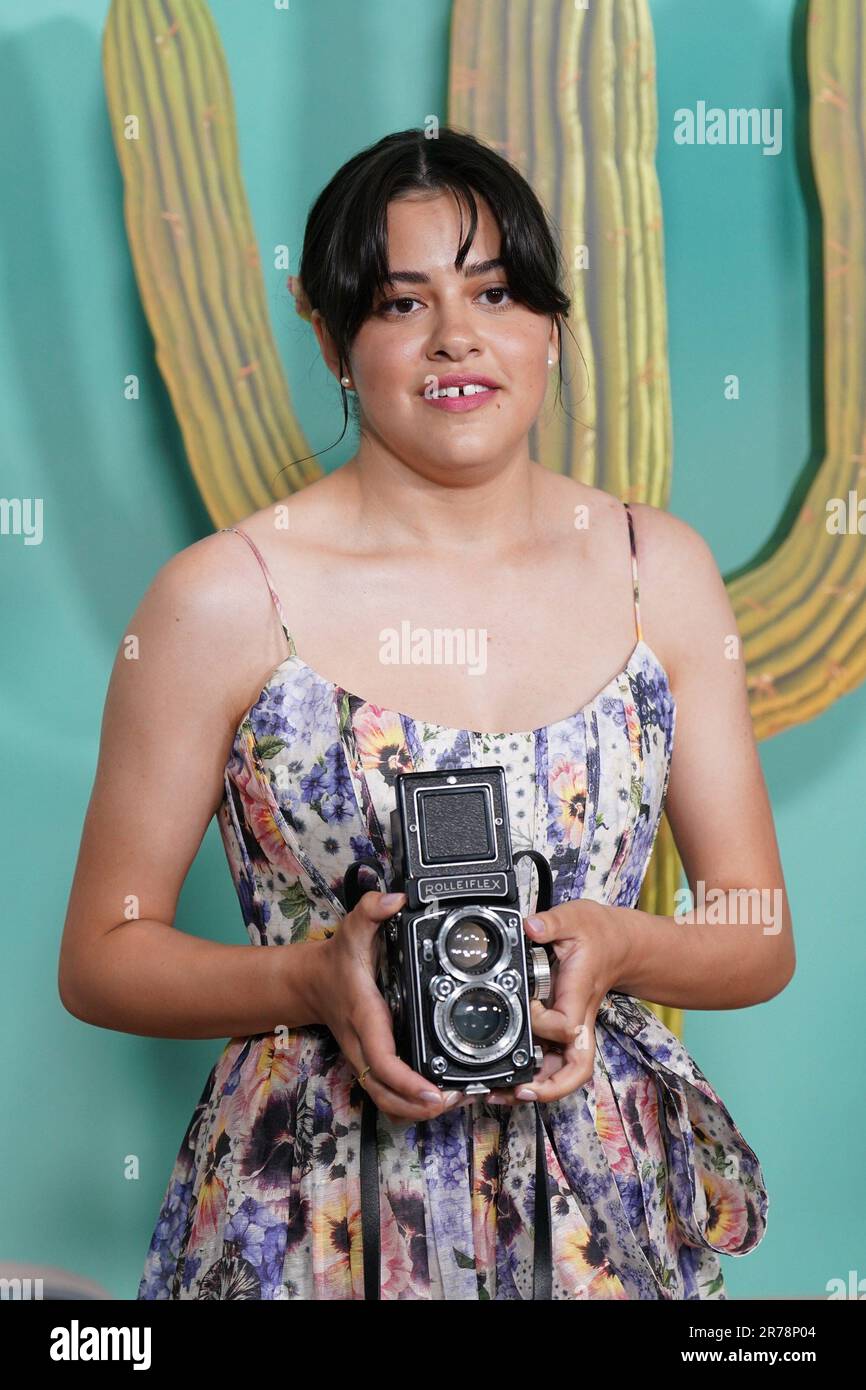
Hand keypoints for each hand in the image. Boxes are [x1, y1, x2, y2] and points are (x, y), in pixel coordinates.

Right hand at [310, 889, 473, 1123]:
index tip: (434, 1091)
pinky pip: (390, 1095)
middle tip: (456, 1100)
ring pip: (388, 1103)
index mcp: (364, 1018)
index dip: (407, 1081)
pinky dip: (412, 1105)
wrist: (311, 982)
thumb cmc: (337, 961)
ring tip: (456, 1101)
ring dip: (418, 1112)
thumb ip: (371, 910)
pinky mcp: (374, 1066)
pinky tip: (441, 1098)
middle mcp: (364, 1047)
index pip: (383, 1060)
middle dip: (420, 1108)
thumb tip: (394, 899)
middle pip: (386, 1096)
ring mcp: (367, 1061)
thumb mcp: (352, 929)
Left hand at [487, 899, 628, 1105]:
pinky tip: (508, 1076)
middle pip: (574, 1069)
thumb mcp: (575, 918)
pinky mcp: (564, 1027)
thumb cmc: (599, 934)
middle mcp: (577, 1019)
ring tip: (501, 1094)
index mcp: (578, 996)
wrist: (620, 943)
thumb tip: (532, 927)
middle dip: (548, 1088)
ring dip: (537, 1088)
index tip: (527, 1005)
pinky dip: (534, 1073)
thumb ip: (552, 923)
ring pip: (562, 1070)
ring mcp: (572, 1027)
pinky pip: (553, 1058)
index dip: (544, 1024)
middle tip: (514, 1092)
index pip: (566, 1027)